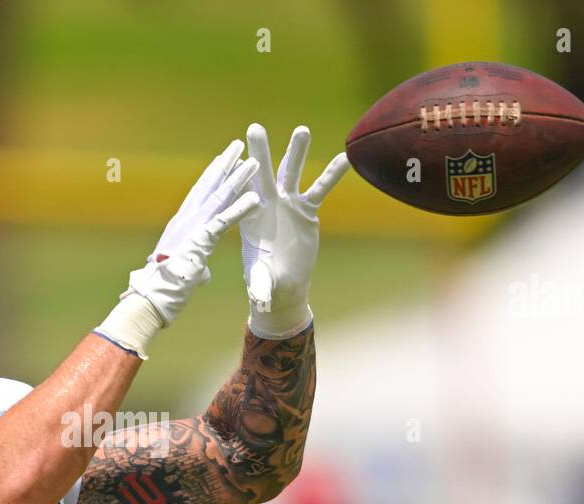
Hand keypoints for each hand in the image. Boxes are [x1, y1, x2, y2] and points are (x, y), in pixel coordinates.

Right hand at [96, 140, 259, 358]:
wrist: (154, 292)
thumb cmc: (166, 284)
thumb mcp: (184, 269)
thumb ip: (196, 263)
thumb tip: (202, 272)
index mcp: (182, 223)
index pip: (200, 193)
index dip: (212, 174)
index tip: (222, 158)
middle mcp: (187, 218)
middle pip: (210, 185)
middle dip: (226, 164)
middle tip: (238, 145)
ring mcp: (194, 226)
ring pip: (220, 196)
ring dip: (238, 178)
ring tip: (254, 162)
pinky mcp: (202, 238)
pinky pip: (226, 220)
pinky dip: (241, 209)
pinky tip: (256, 198)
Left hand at [240, 124, 348, 337]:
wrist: (283, 284)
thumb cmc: (265, 283)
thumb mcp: (261, 283)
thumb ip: (260, 284)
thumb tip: (259, 295)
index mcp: (250, 220)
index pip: (242, 196)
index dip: (241, 179)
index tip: (238, 159)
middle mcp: (267, 206)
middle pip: (263, 175)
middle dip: (260, 152)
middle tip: (255, 128)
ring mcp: (287, 205)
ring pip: (292, 174)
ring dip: (296, 152)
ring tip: (302, 129)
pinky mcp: (306, 210)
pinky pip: (320, 189)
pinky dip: (332, 174)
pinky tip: (345, 157)